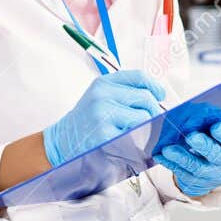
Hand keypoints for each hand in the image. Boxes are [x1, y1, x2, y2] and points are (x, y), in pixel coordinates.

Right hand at [43, 70, 166, 165]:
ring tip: (134, 133)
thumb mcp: (99, 99)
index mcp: (103, 83)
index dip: (155, 86)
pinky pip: (135, 136)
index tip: (160, 96)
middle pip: (146, 98)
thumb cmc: (85, 123)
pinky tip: (126, 143)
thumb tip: (155, 98)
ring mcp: (103, 114)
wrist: (60, 143)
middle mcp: (103, 95)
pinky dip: (137, 141)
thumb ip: (124, 94)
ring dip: (146, 128)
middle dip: (154, 112)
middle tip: (151, 122)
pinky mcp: (105, 134)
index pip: (139, 77)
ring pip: (144, 118)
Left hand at [158, 120, 220, 196]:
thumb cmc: (213, 144)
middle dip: (203, 145)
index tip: (215, 126)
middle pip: (214, 154)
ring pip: (195, 166)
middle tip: (192, 137)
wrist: (211, 170)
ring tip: (168, 149)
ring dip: (181, 157)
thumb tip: (192, 116)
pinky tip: (161, 156)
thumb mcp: (216, 134)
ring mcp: (209, 174)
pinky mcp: (194, 182)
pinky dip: (169, 163)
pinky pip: (180, 172)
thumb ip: (208, 124)